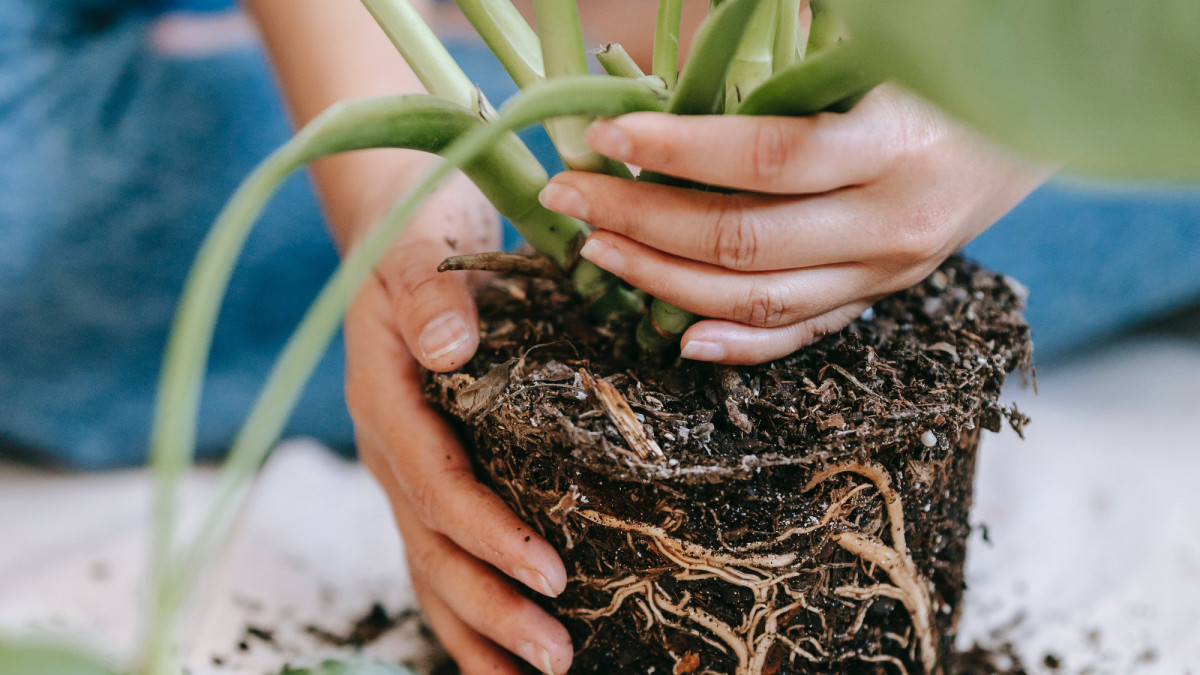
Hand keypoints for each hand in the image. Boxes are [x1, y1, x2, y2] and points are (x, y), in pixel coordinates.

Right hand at [344, 173, 573, 674]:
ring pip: (433, 563)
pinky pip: (442, 548)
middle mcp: (392, 446)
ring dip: (481, 625)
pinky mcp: (429, 469)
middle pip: (433, 547)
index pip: (435, 484)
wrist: (398, 227)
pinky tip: (505, 649)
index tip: (548, 573)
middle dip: (491, 608)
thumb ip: (428, 295)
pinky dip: (472, 603)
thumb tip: (449, 350)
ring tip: (538, 673)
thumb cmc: (418, 232)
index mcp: (389, 400)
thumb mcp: (417, 246)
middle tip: (556, 656)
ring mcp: (406, 466)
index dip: (486, 534)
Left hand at [537, 86, 1048, 364]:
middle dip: (640, 217)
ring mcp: (889, 271)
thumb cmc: (944, 68)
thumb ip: (797, 54)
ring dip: (665, 278)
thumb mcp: (883, 48)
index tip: (604, 132)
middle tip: (570, 195)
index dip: (676, 147)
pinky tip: (679, 337)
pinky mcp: (881, 297)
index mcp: (897, 144)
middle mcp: (894, 221)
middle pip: (744, 237)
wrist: (1036, 120)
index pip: (766, 157)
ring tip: (598, 249)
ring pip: (759, 296)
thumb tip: (699, 42)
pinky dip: (739, 342)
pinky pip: (803, 335)